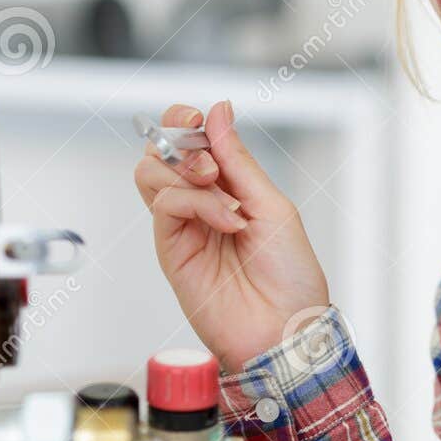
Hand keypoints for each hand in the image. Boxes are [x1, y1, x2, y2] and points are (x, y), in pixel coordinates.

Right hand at [133, 100, 330, 372]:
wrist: (286, 329)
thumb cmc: (290, 277)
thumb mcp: (274, 206)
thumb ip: (240, 160)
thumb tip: (219, 111)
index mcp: (229, 188)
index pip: (190, 140)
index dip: (185, 122)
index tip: (198, 119)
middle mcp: (200, 204)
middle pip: (160, 151)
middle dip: (179, 140)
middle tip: (211, 162)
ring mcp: (183, 226)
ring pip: (150, 174)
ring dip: (184, 170)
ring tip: (220, 190)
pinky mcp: (172, 250)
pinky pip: (165, 205)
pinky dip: (196, 202)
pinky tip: (226, 219)